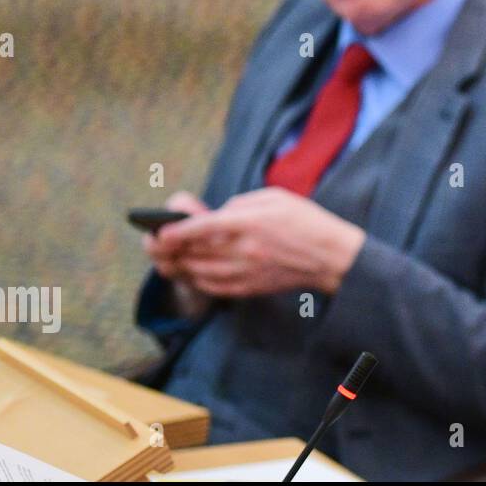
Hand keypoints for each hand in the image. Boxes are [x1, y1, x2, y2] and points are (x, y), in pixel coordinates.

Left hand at [151, 187, 366, 296]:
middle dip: (168, 248)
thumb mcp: (275, 198)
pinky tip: (191, 272)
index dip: (176, 230)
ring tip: (167, 257)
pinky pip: (213, 287)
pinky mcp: (250, 287)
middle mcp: (244, 250)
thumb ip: (241, 203)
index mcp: (250, 223)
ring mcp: (246, 272)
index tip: (159, 231)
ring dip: (178, 265)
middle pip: (193, 253)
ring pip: (198, 273)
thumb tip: (217, 214)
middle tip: (154, 242)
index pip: (202, 227)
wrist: (332, 257)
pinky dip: (196, 280)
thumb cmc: (306, 222)